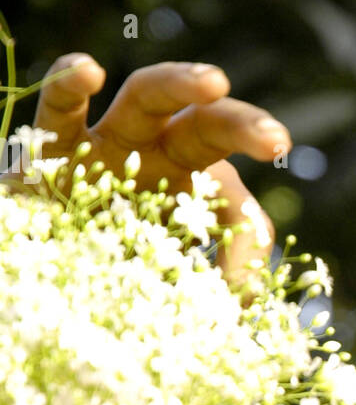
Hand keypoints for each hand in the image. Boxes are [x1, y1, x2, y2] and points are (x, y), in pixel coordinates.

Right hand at [23, 54, 291, 290]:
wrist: (29, 273)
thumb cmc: (95, 284)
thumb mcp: (150, 300)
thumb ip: (188, 309)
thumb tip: (228, 334)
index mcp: (187, 199)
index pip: (234, 207)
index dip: (249, 242)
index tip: (244, 297)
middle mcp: (154, 161)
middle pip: (208, 130)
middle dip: (245, 127)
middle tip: (276, 140)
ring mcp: (104, 145)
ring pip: (147, 96)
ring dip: (181, 84)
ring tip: (215, 83)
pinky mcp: (50, 146)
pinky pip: (59, 107)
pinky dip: (71, 83)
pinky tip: (88, 70)